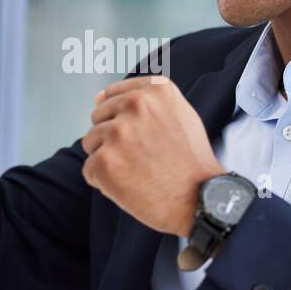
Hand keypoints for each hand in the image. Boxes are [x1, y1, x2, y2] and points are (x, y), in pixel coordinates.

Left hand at [81, 75, 225, 235]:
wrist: (201, 199)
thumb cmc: (190, 161)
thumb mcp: (179, 114)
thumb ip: (143, 100)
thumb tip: (97, 97)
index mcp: (154, 89)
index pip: (111, 95)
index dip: (123, 120)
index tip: (142, 137)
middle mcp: (135, 104)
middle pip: (99, 118)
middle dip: (113, 139)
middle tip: (143, 158)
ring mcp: (118, 132)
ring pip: (91, 143)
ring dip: (109, 159)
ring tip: (138, 171)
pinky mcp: (105, 161)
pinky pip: (90, 169)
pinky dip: (105, 182)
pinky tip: (131, 186)